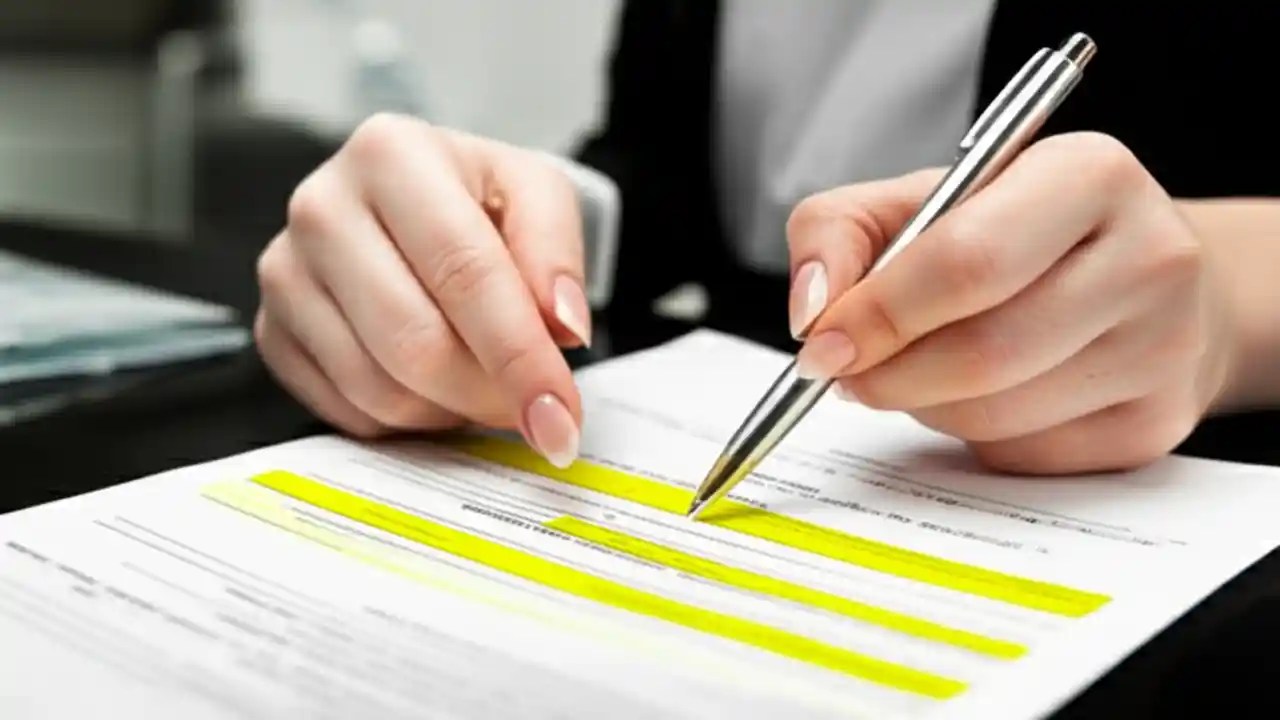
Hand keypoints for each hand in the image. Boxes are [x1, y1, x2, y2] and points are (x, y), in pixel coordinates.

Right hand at [254, 114, 589, 466]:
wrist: (417, 201)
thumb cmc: (477, 198)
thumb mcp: (537, 193)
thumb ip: (557, 252)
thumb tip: (561, 327)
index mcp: (391, 154)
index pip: (464, 274)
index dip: (519, 356)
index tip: (559, 415)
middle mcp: (322, 207)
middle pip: (415, 343)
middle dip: (488, 394)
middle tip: (535, 409)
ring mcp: (285, 273)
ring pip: (378, 389)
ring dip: (450, 410)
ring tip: (485, 382)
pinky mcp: (272, 330)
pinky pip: (347, 413)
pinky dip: (407, 420)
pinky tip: (436, 386)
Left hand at [786, 132, 1234, 473]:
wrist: (1133, 276)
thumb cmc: (1012, 234)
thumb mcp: (918, 199)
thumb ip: (837, 230)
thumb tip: (812, 309)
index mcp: (1088, 175)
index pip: (967, 262)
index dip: (879, 313)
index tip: (823, 342)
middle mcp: (1150, 256)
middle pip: (983, 351)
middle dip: (890, 373)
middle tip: (848, 372)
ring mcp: (1163, 349)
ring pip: (996, 416)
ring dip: (925, 405)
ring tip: (920, 369)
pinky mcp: (1154, 424)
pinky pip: (1022, 456)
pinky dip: (972, 436)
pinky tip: (981, 395)